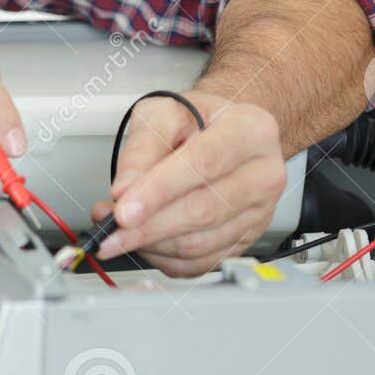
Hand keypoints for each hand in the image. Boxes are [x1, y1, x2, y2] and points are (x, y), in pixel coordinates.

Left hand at [88, 90, 285, 276]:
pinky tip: (145, 243)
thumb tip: (124, 190)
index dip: (159, 192)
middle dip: (149, 227)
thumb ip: (142, 148)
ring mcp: (259, 211)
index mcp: (251, 131)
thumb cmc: (199, 119)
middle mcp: (263, 174)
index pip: (202, 165)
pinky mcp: (246, 238)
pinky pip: (202, 261)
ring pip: (201, 243)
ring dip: (152, 244)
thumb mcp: (164, 113)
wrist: (226, 131)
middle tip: (111, 232)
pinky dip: (166, 259)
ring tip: (119, 232)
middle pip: (203, 210)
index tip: (124, 210)